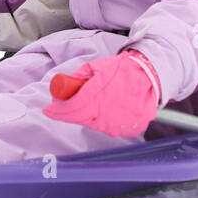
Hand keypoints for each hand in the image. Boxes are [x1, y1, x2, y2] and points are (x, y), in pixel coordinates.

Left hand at [44, 51, 160, 137]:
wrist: (149, 76)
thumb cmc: (122, 70)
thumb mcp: (96, 67)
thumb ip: (79, 77)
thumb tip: (64, 87)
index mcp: (97, 95)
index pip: (71, 108)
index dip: (57, 111)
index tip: (48, 110)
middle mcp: (106, 113)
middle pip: (79, 118)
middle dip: (69, 112)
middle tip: (66, 104)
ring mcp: (116, 123)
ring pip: (93, 124)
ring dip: (87, 116)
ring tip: (94, 102)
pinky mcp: (126, 129)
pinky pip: (108, 128)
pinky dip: (103, 121)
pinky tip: (107, 109)